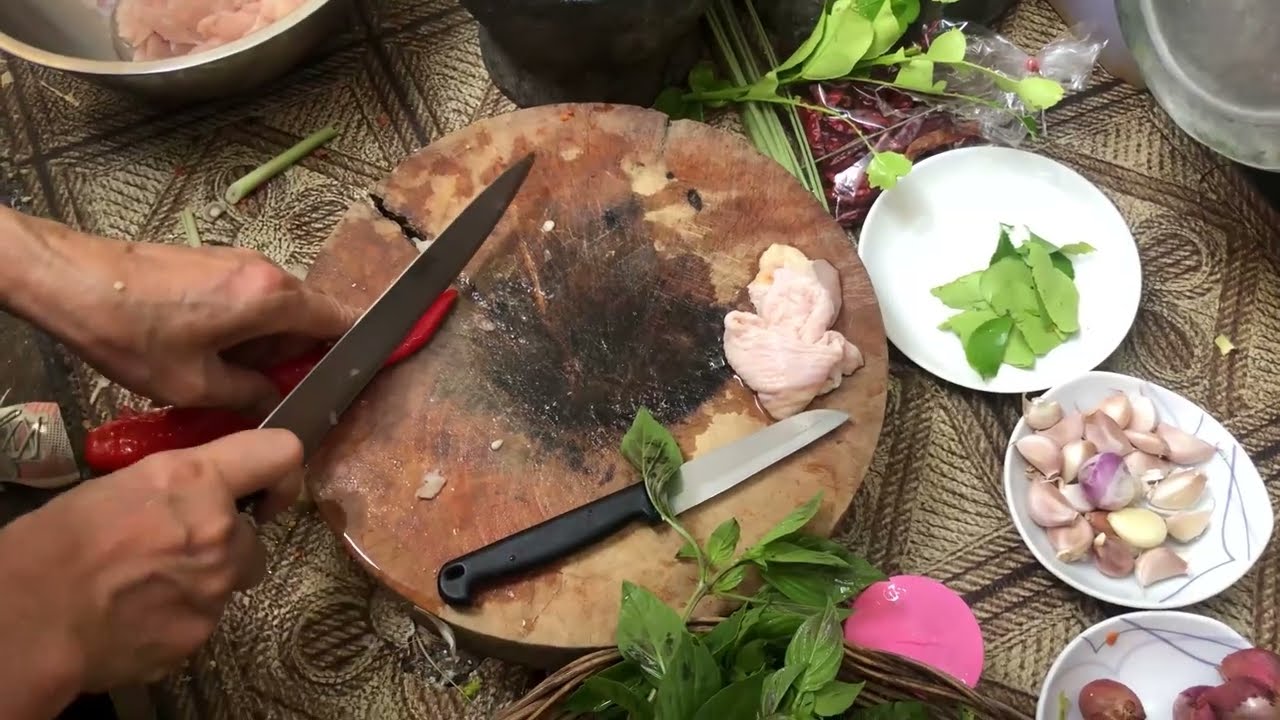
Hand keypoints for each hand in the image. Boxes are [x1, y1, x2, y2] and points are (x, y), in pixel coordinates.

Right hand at [0, 430, 300, 714]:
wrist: (28, 620)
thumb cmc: (54, 544)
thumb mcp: (121, 485)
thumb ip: (178, 486)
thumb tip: (200, 492)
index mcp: (198, 482)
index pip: (280, 454)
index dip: (281, 471)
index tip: (265, 491)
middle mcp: (221, 531)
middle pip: (253, 536)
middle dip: (225, 543)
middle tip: (173, 548)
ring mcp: (215, 587)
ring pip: (230, 580)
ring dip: (204, 580)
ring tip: (146, 583)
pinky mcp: (201, 633)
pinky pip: (203, 618)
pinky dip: (179, 616)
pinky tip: (136, 613)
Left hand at [2, 211, 357, 414]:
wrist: (71, 280)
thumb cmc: (133, 334)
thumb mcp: (195, 385)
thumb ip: (249, 396)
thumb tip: (274, 402)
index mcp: (273, 299)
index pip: (339, 320)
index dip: (355, 348)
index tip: (358, 376)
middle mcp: (266, 272)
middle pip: (308, 317)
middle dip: (297, 357)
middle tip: (274, 395)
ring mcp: (239, 262)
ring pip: (276, 310)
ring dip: (267, 345)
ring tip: (230, 379)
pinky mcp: (214, 262)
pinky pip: (250, 299)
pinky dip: (245, 328)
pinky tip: (210, 354)